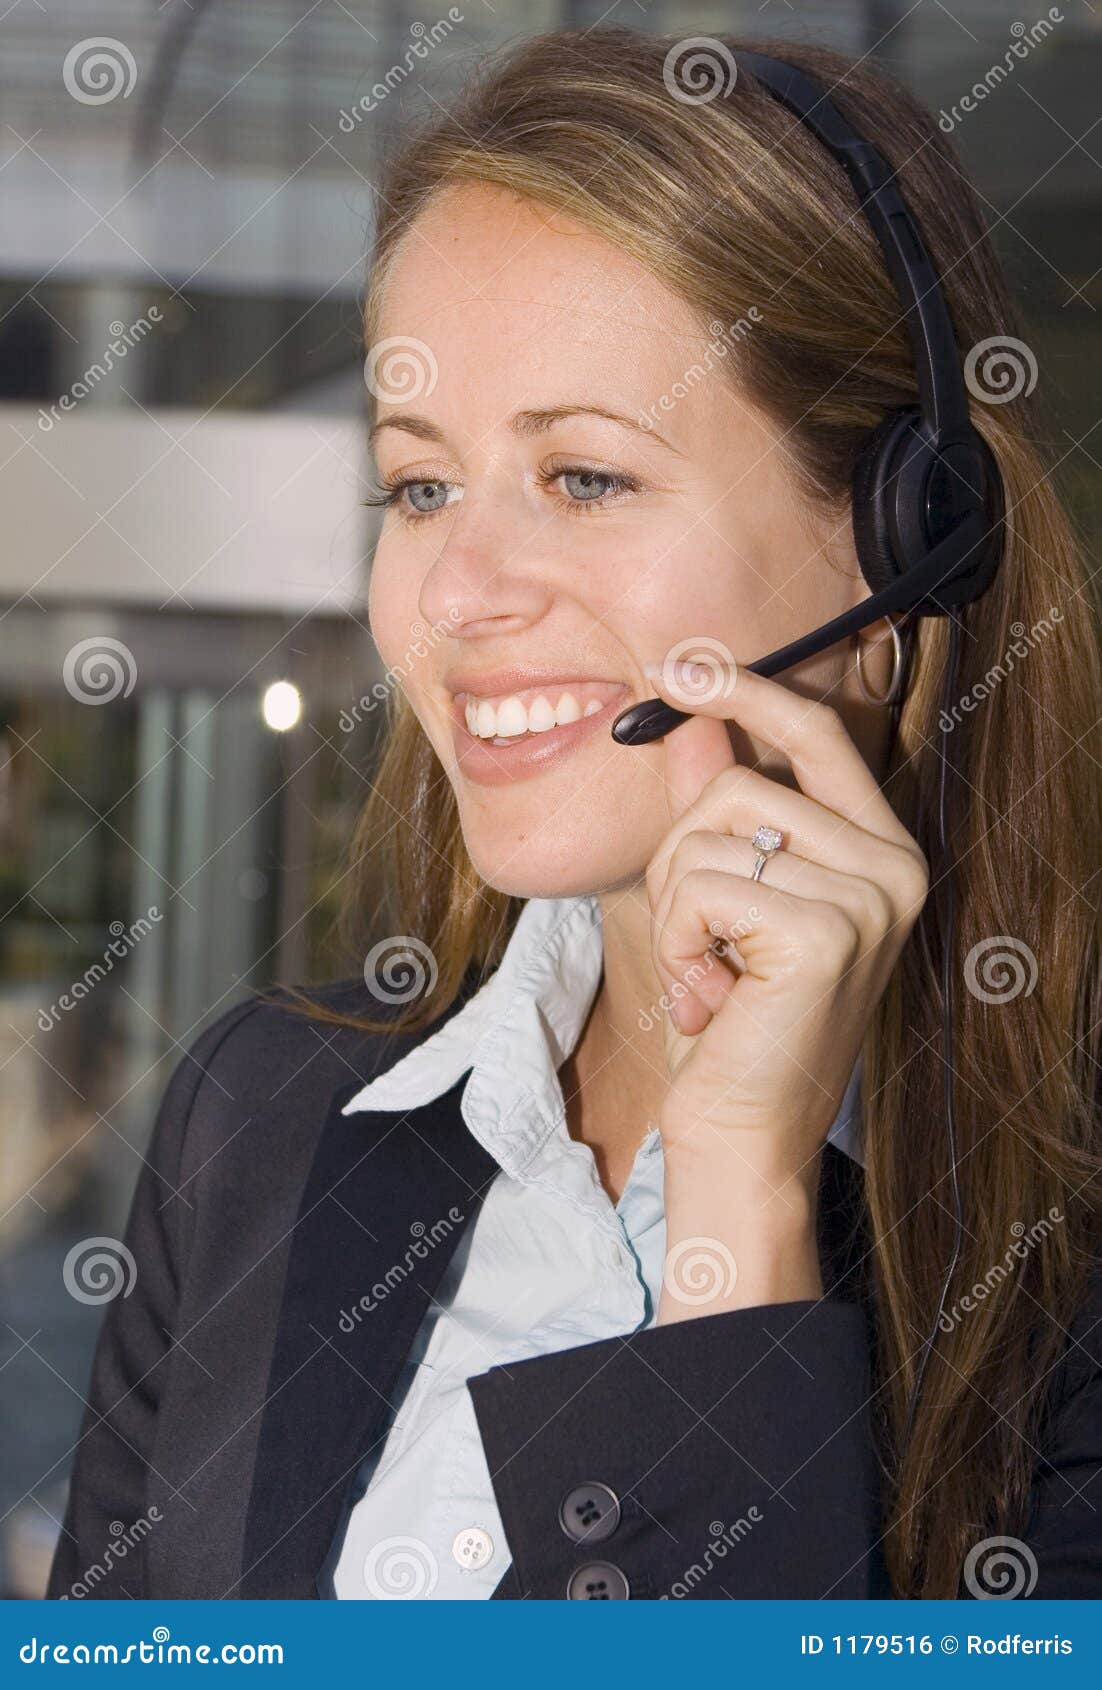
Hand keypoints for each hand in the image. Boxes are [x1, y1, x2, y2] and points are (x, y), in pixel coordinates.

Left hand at [642, 658, 928, 1319]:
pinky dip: (676, 943)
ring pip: (710, 830)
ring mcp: (870, 897)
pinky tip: (710, 998)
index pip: (817, 734)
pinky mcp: (829, 932)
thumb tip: (693, 718)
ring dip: (675, 908)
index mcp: (879, 850)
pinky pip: (701, 886)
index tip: (676, 667)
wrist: (742, 1135)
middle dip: (679, 860)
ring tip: (707, 974)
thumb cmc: (731, 1022)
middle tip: (696, 942)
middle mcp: (894, 866)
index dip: (749, 688)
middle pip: (737, 782)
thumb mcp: (717, 902)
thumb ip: (711, 807)